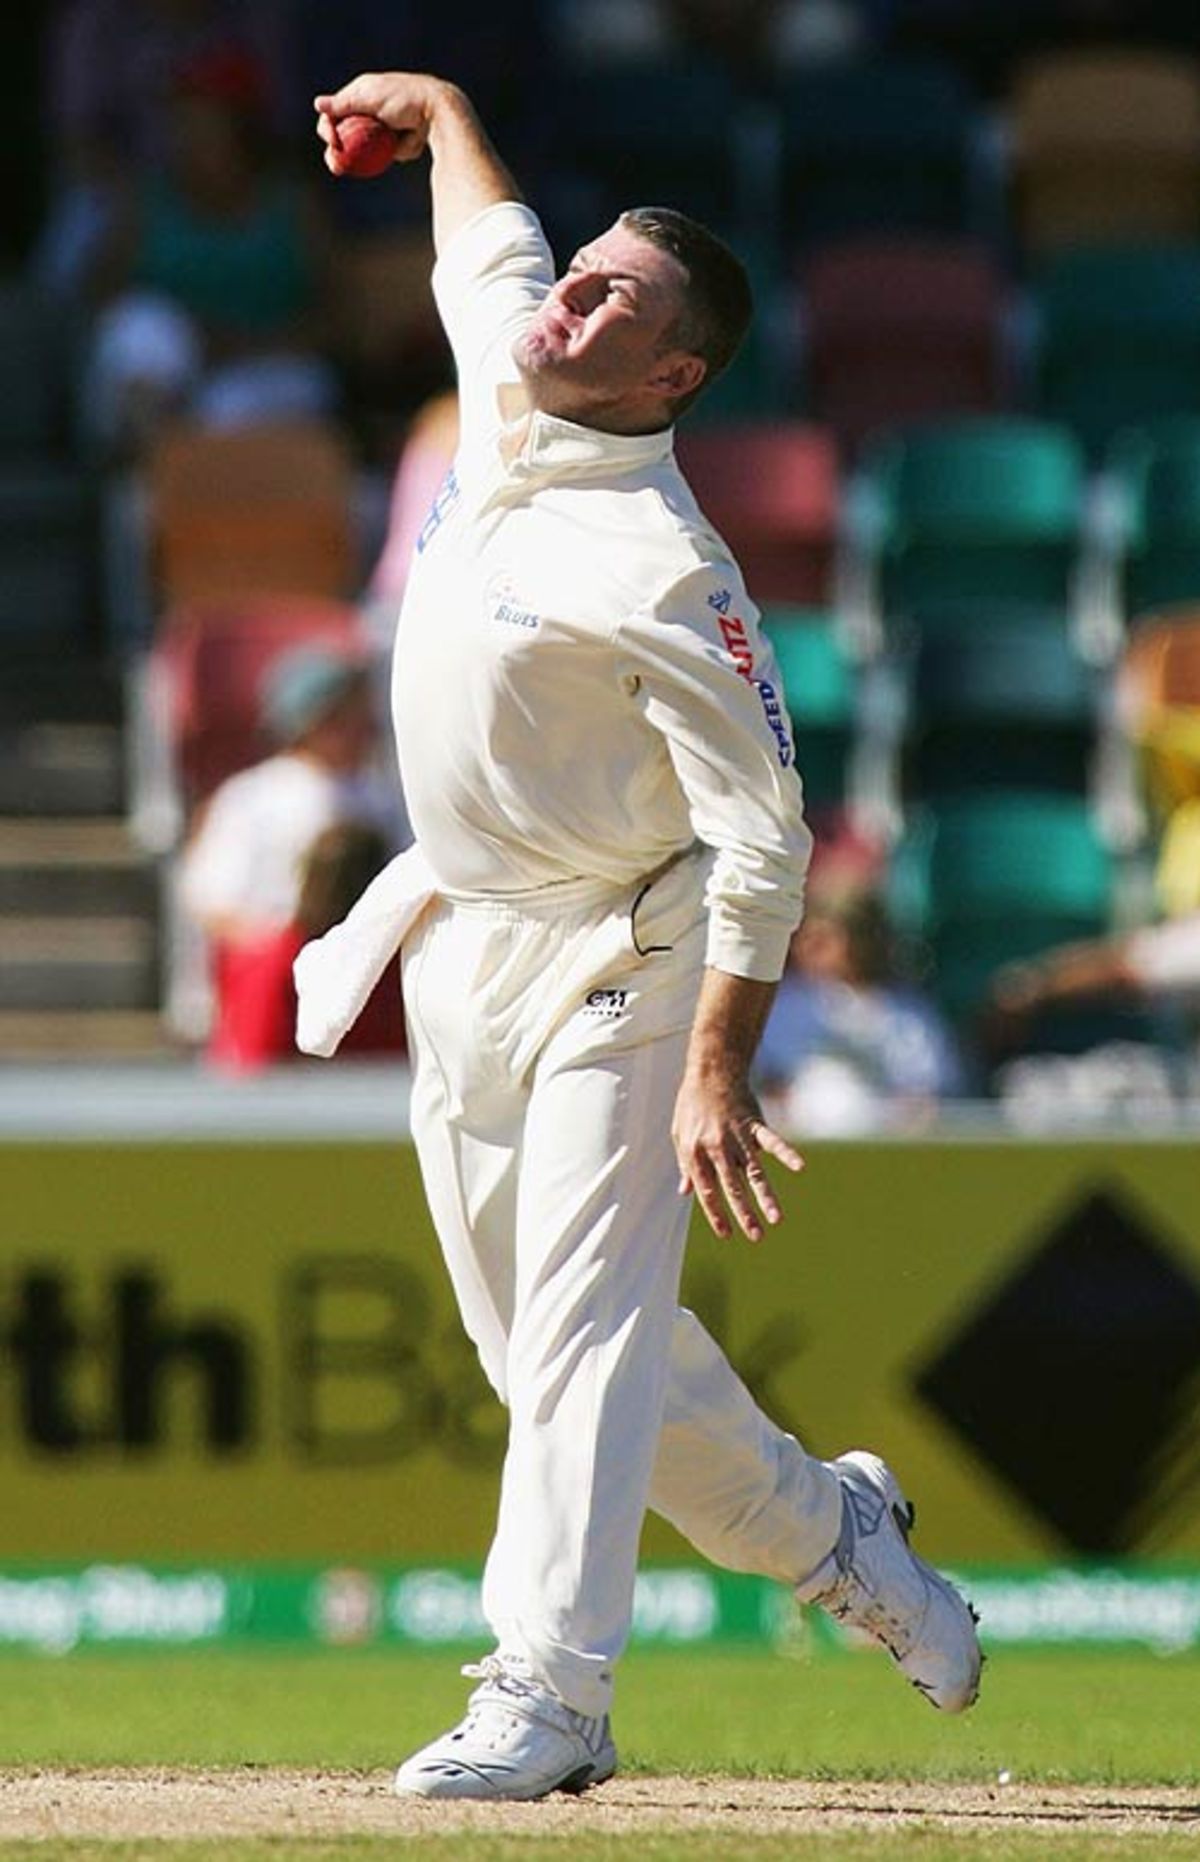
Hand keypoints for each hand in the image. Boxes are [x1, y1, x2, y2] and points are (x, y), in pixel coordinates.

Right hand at [313, 72, 450, 174]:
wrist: (436, 114)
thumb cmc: (403, 98)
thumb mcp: (371, 97)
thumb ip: (344, 104)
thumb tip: (317, 105)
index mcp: (359, 95)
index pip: (333, 113)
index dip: (327, 127)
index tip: (332, 140)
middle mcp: (366, 113)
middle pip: (342, 135)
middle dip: (335, 150)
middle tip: (335, 165)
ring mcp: (378, 132)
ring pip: (357, 151)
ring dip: (348, 161)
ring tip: (340, 169)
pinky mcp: (391, 147)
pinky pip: (378, 157)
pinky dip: (378, 159)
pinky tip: (368, 165)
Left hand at [672, 1067, 803, 1242]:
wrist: (711, 1070)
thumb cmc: (692, 1104)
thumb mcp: (679, 1134)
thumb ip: (686, 1164)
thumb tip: (686, 1192)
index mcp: (695, 1151)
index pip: (706, 1190)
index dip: (716, 1214)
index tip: (727, 1234)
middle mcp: (716, 1147)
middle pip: (732, 1187)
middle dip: (744, 1214)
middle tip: (755, 1237)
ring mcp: (737, 1137)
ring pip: (754, 1172)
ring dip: (766, 1196)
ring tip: (776, 1219)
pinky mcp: (755, 1125)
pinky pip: (772, 1142)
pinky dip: (787, 1153)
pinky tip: (800, 1167)